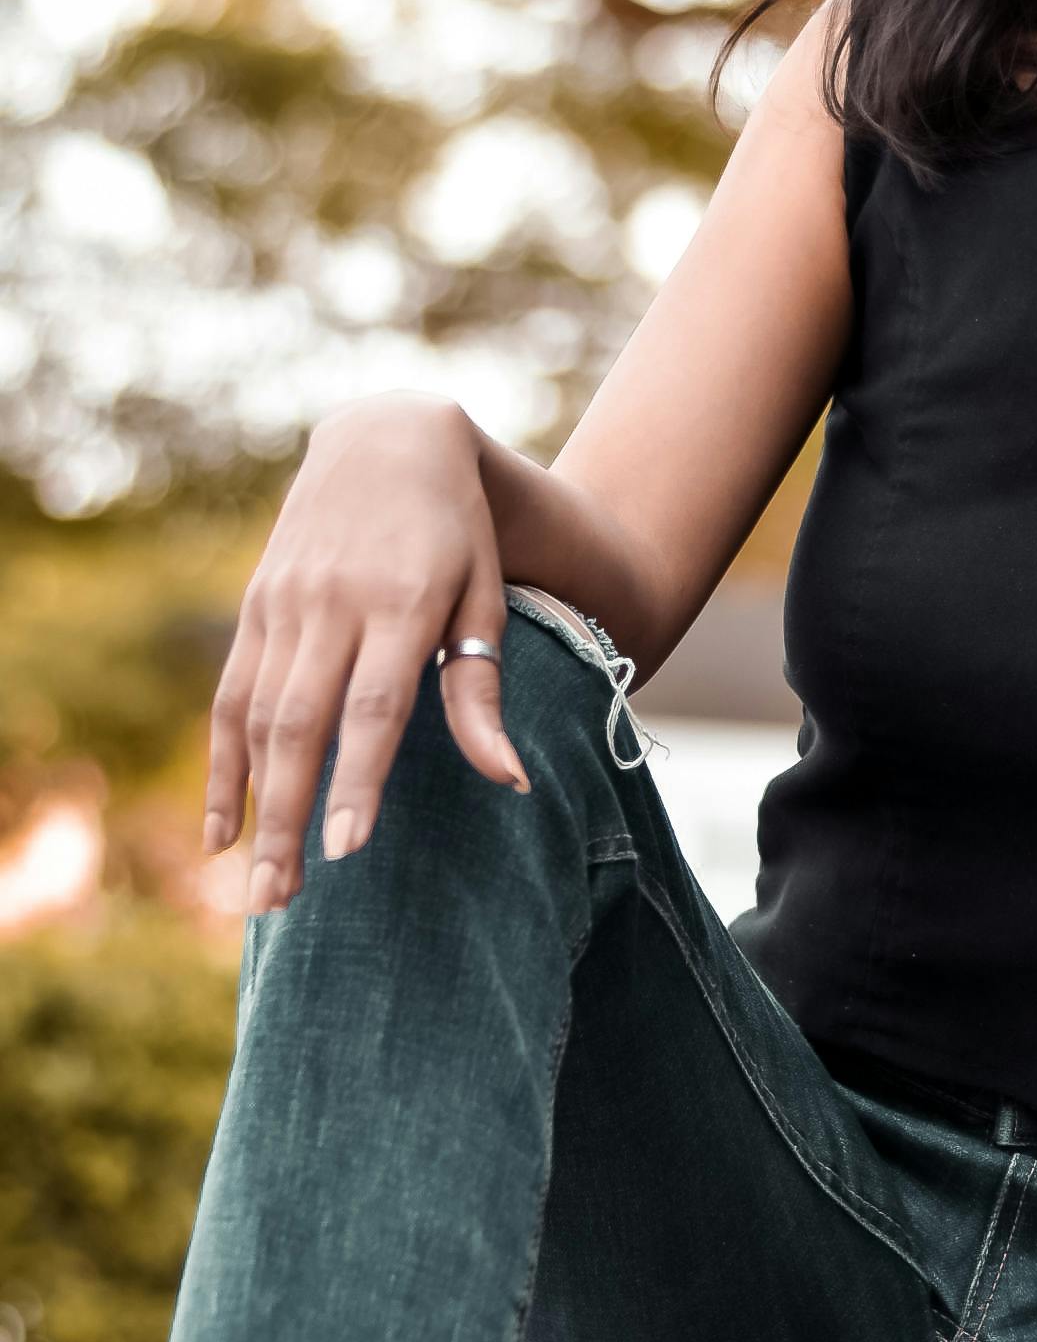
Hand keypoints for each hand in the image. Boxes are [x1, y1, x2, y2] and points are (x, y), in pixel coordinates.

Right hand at [205, 396, 527, 913]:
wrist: (388, 439)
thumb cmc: (458, 533)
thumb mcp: (484, 601)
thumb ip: (481, 694)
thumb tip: (510, 783)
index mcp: (400, 601)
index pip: (374, 705)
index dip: (359, 779)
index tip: (347, 850)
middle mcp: (331, 602)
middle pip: (302, 725)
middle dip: (289, 818)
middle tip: (280, 903)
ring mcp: (284, 603)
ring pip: (257, 719)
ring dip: (253, 808)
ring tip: (259, 889)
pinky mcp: (256, 605)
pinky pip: (230, 695)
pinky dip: (221, 764)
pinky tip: (220, 832)